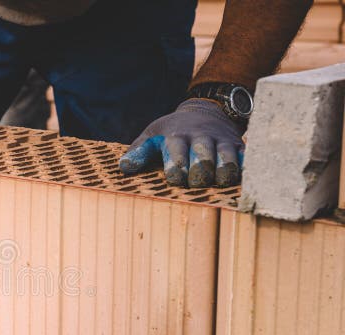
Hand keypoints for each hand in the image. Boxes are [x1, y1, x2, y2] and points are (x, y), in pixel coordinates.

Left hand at [119, 99, 245, 187]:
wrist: (204, 112)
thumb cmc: (171, 132)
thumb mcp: (151, 136)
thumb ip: (139, 152)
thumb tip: (124, 168)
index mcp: (176, 137)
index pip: (176, 153)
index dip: (176, 168)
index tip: (176, 179)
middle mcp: (200, 138)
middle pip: (203, 156)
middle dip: (200, 171)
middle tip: (197, 183)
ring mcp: (221, 141)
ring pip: (227, 157)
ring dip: (225, 171)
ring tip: (221, 182)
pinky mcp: (238, 146)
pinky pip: (246, 156)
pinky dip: (248, 166)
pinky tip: (248, 178)